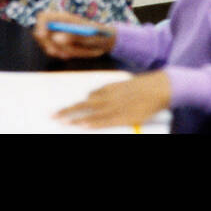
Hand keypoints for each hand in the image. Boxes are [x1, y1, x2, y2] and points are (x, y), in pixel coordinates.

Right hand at [33, 9, 115, 58]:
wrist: (105, 40)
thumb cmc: (97, 34)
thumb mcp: (88, 35)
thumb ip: (72, 36)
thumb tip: (56, 39)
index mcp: (62, 17)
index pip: (43, 17)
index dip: (40, 26)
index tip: (43, 36)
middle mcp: (55, 26)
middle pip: (41, 35)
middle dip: (52, 46)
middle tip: (65, 55)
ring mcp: (55, 36)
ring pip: (50, 47)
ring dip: (64, 52)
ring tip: (81, 51)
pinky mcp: (58, 46)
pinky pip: (57, 54)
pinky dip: (66, 55)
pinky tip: (77, 53)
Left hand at [56, 70, 170, 129]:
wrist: (158, 88)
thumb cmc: (139, 87)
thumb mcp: (118, 85)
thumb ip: (103, 90)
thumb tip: (89, 95)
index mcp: (106, 89)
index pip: (84, 99)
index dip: (71, 106)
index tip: (58, 111)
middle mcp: (108, 98)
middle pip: (83, 105)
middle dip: (67, 112)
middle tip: (52, 116)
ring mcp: (116, 107)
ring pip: (92, 114)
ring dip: (77, 119)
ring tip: (63, 123)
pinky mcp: (126, 117)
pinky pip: (107, 121)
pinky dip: (95, 123)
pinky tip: (85, 126)